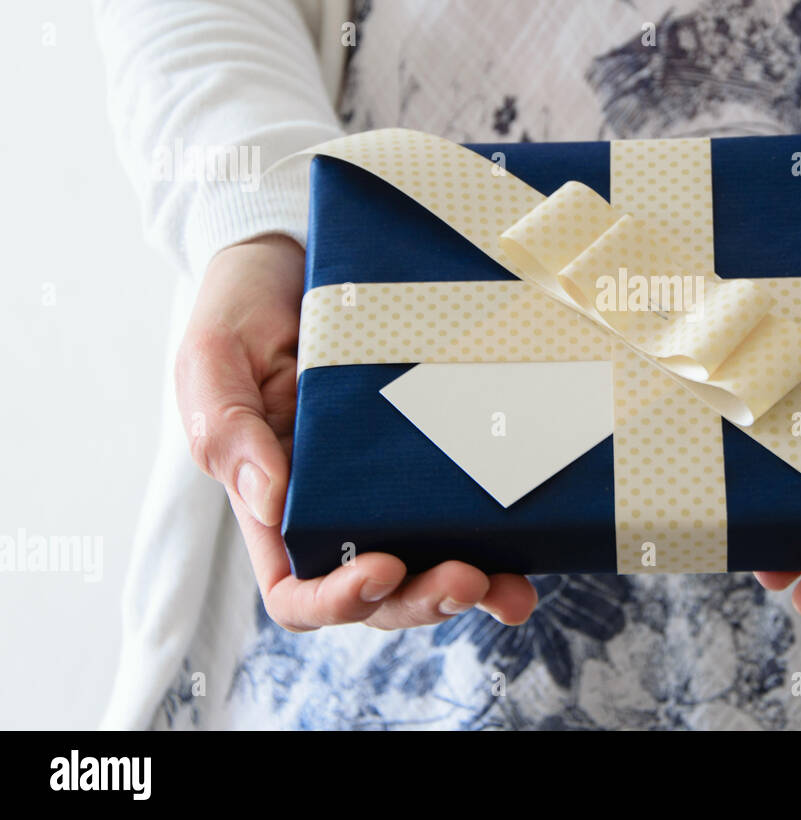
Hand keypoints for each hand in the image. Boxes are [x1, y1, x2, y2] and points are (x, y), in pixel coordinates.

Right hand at [176, 234, 537, 631]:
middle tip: (467, 575)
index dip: (337, 599)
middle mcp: (334, 508)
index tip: (382, 568)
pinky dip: (501, 542)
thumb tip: (269, 502)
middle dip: (421, 598)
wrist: (297, 253)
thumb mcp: (213, 355)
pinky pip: (465, 514)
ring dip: (470, 588)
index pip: (296, 589)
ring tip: (510, 585)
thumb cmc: (243, 307)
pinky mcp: (432, 456)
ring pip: (429, 567)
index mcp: (271, 502)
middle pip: (378, 593)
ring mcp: (387, 487)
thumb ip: (224, 427)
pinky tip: (534, 550)